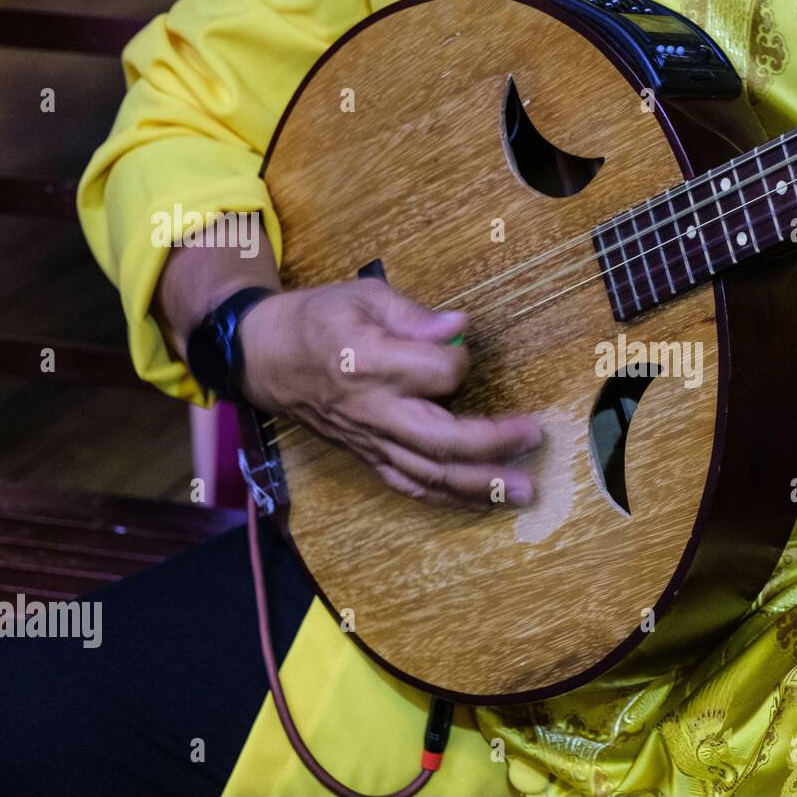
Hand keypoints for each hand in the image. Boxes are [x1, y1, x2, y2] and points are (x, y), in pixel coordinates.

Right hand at [238, 279, 541, 506]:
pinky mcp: (367, 456)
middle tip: (535, 437)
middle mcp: (373, 410)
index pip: (439, 372)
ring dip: (480, 486)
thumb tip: (460, 326)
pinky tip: (482, 500)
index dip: (461, 360)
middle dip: (494, 444)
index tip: (461, 345)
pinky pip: (410, 485)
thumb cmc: (316, 319)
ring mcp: (370, 440)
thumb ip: (414, 314)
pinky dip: (448, 497)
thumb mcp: (363, 296)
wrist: (260, 357)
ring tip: (523, 491)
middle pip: (441, 440)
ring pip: (430, 474)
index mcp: (370, 362)